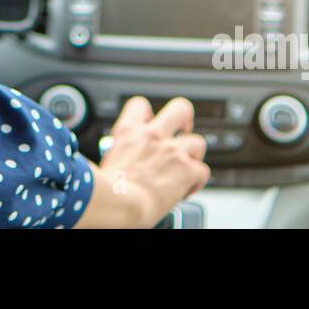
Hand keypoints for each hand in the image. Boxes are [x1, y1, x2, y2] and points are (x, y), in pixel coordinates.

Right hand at [74, 96, 209, 228]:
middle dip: (185, 121)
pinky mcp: (187, 169)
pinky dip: (196, 182)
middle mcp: (152, 136)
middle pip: (180, 108)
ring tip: (184, 171)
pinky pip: (202, 172)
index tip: (150, 126)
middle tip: (183, 133)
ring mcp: (172, 151)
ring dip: (193, 157)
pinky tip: (186, 190)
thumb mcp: (106, 162)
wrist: (119, 203)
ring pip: (198, 142)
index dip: (149, 114)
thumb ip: (121, 155)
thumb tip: (122, 162)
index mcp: (128, 132)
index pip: (140, 105)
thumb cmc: (106, 190)